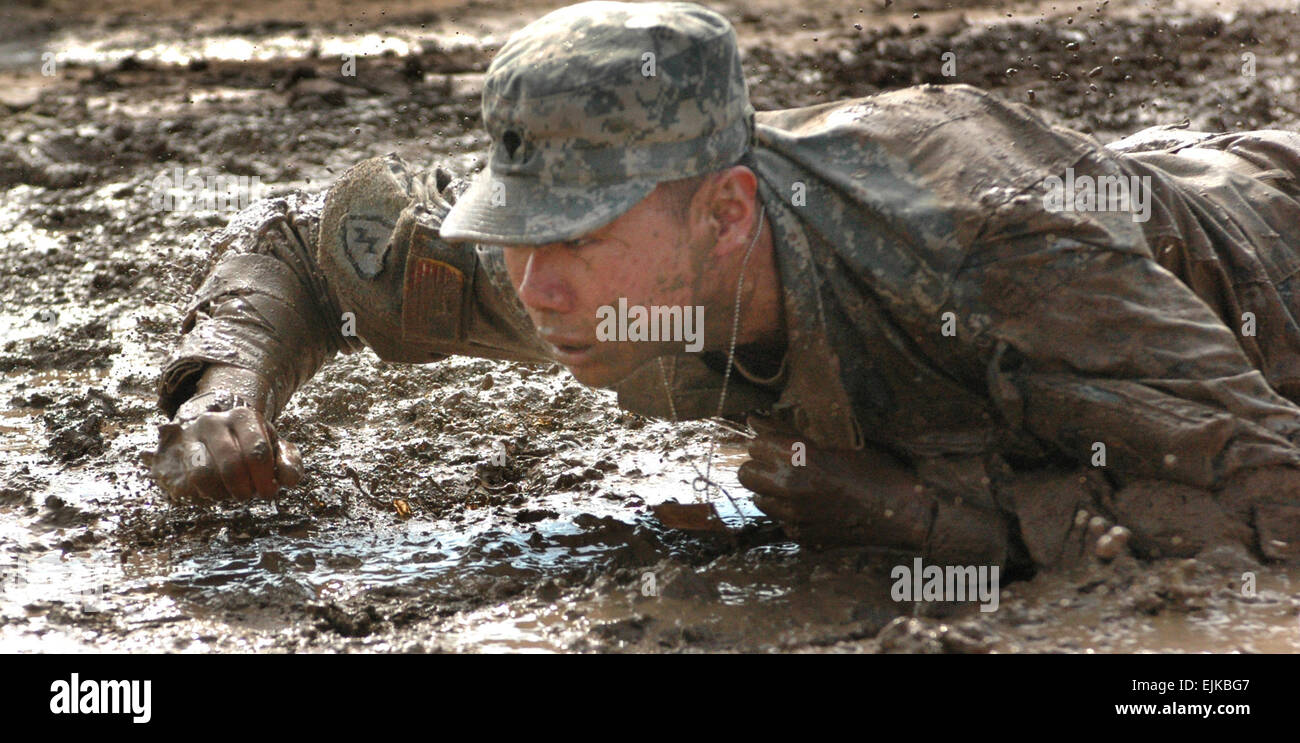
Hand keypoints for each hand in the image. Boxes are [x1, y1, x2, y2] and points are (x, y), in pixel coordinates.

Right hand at [151, 407, 301, 503]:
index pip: (257, 452)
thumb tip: (289, 481)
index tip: (269, 492)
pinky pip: (188, 484)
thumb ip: (288, 463)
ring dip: (223, 492)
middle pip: (231, 464)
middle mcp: (213, 422)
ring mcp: (190, 437)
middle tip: (250, 495)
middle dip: (245, 488)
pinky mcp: (175, 456)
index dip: (265, 478)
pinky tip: (217, 491)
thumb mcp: (275, 447)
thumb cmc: (252, 443)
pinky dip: (206, 494)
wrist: (216, 429)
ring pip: (203, 474)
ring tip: (233, 493)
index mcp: (243, 417)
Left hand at [737, 417, 932, 549]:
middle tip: (782, 467)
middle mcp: (790, 487)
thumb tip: (755, 420)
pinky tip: (815, 511)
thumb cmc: (876, 472)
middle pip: (746, 474)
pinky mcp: (801, 538)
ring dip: (772, 493)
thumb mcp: (837, 446)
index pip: (755, 445)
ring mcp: (794, 517)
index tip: (779, 445)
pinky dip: (792, 516)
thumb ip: (792, 436)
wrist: (902, 515)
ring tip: (801, 489)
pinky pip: (782, 522)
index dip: (767, 444)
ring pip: (760, 501)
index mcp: (800, 458)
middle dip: (760, 468)